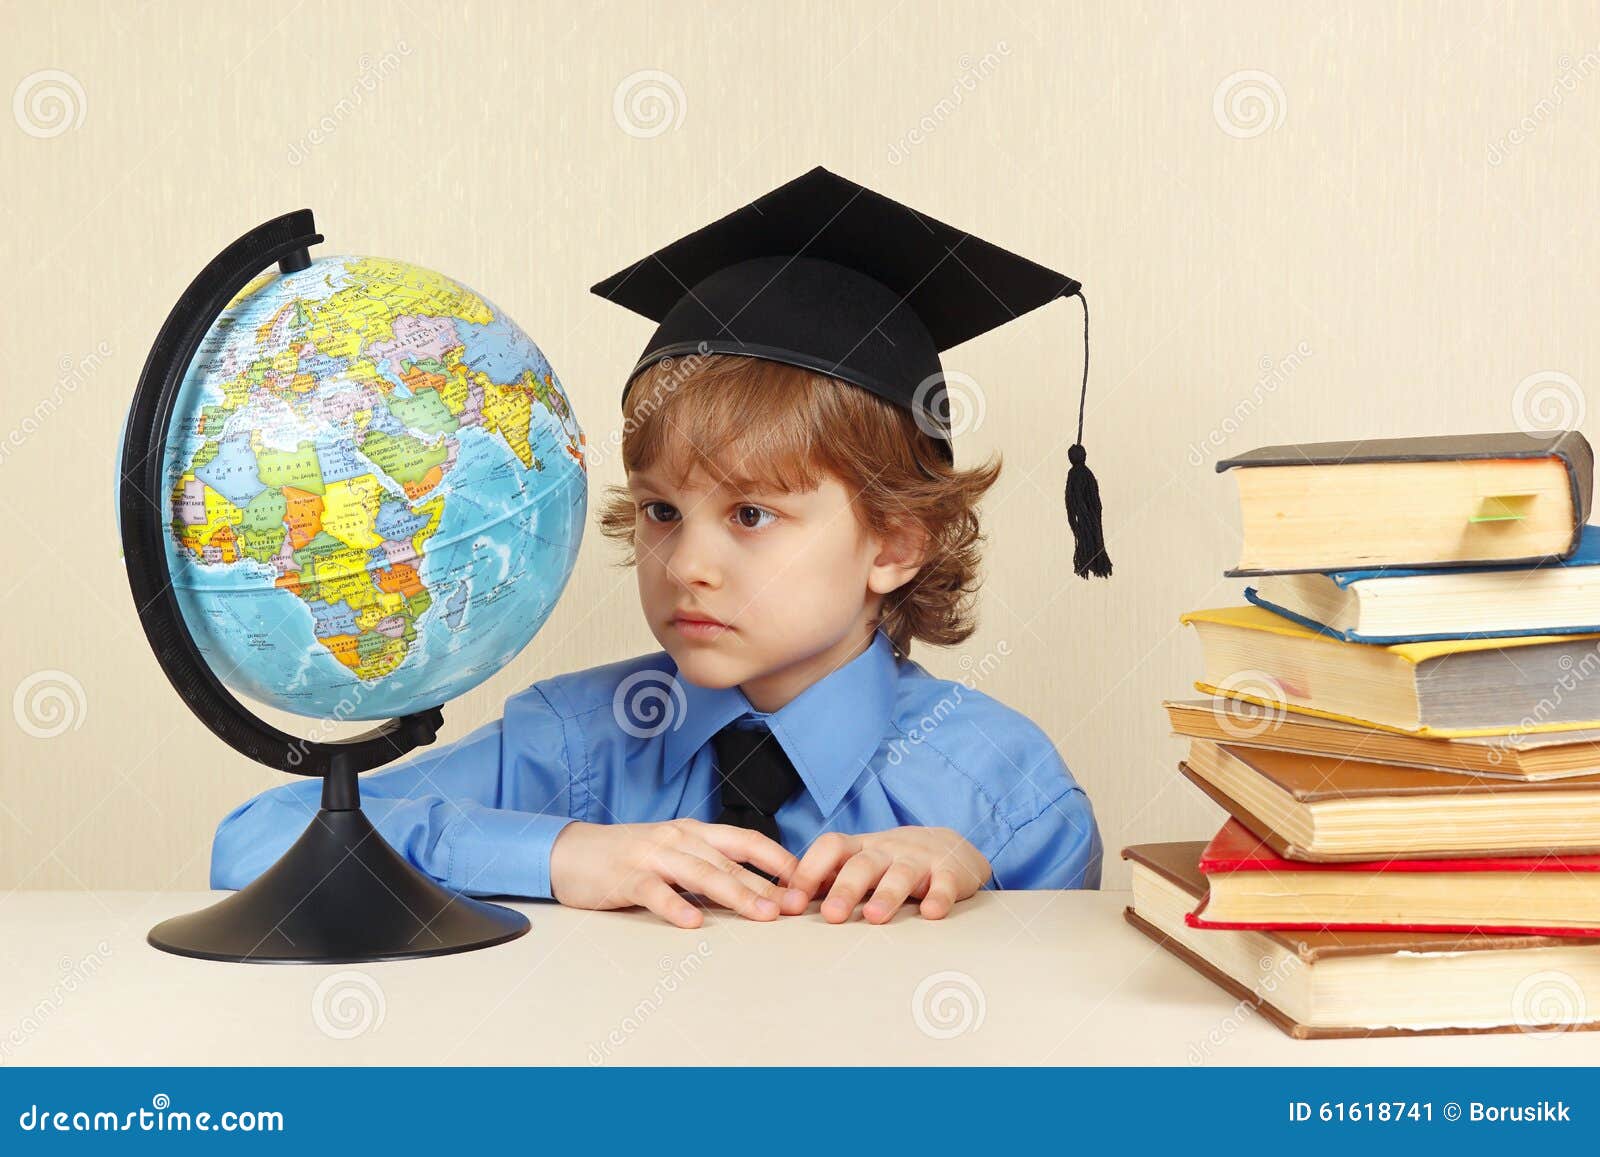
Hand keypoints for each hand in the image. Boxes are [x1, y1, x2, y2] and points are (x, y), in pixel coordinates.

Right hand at [549, 818, 804, 928]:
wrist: (569, 852)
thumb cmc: (627, 859)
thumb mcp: (672, 855)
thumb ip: (706, 868)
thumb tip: (753, 894)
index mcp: (693, 832)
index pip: (746, 841)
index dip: (778, 860)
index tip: (806, 882)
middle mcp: (678, 838)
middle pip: (730, 861)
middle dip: (766, 885)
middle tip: (795, 907)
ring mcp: (652, 855)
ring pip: (701, 873)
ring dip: (735, 894)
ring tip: (761, 915)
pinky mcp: (626, 877)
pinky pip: (654, 892)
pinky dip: (675, 906)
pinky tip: (693, 922)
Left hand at [787, 827, 991, 923]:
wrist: (952, 848)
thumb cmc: (894, 863)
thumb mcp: (862, 863)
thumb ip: (830, 881)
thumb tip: (783, 905)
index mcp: (861, 848)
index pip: (830, 848)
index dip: (810, 871)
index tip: (792, 902)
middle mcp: (887, 850)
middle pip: (862, 863)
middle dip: (846, 889)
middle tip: (832, 916)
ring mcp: (919, 859)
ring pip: (901, 873)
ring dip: (887, 894)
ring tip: (875, 917)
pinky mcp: (949, 872)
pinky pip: (944, 883)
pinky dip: (938, 897)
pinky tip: (931, 913)